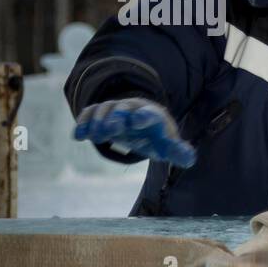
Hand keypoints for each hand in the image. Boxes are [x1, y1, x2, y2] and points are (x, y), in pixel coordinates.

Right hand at [73, 98, 196, 167]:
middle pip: (123, 108)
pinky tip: (77, 136)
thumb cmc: (157, 137)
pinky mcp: (101, 114)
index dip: (143, 116)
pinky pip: (91, 112)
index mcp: (152, 115)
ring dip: (98, 121)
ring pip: (106, 108)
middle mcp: (133, 108)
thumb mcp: (168, 145)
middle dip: (116, 117)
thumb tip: (190, 158)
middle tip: (108, 131)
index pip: (149, 113)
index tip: (136, 121)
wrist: (141, 123)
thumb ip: (179, 152)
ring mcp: (116, 109)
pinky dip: (84, 122)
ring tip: (94, 137)